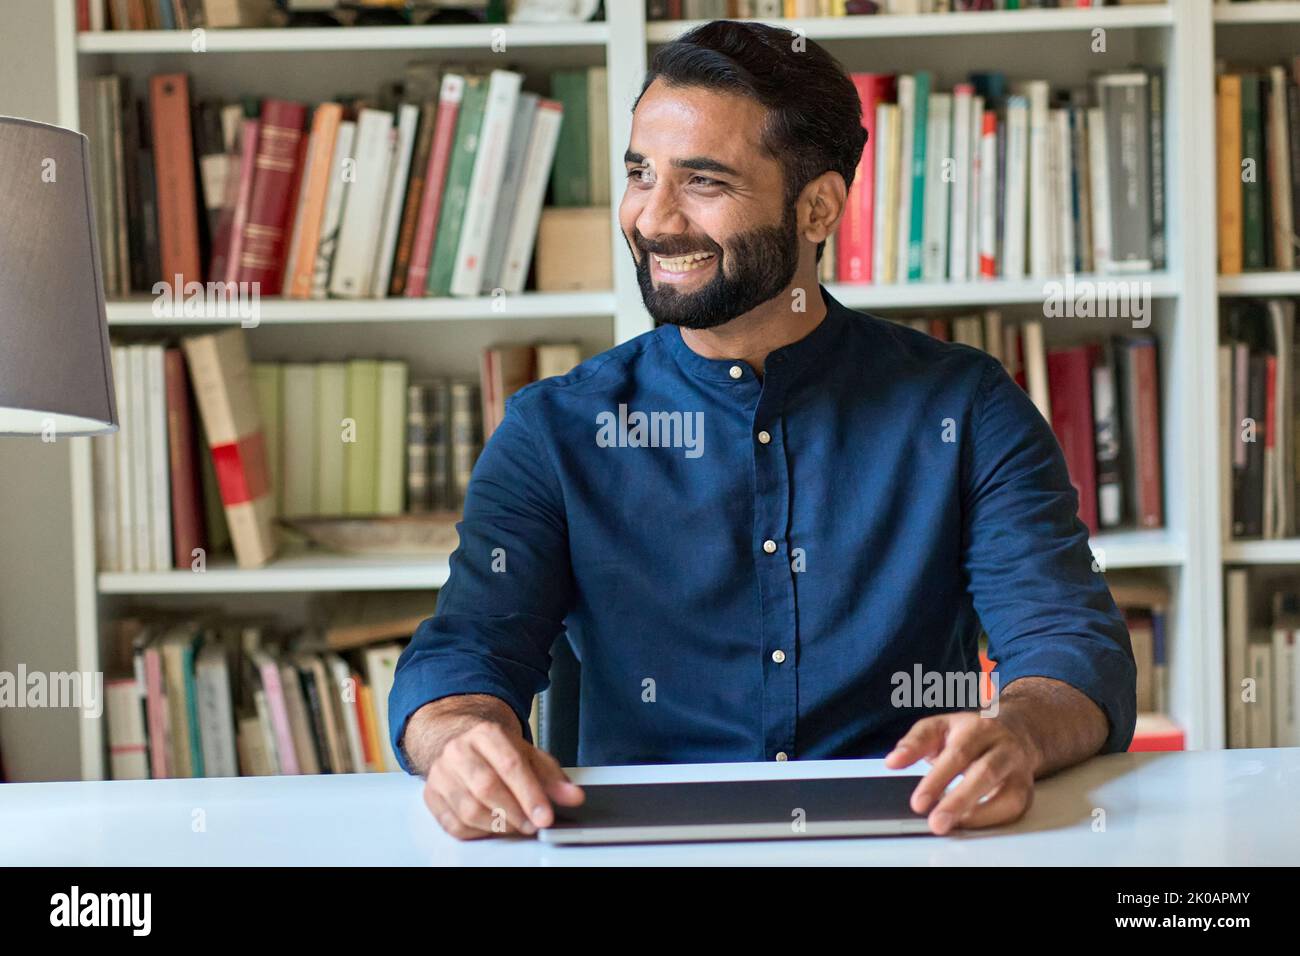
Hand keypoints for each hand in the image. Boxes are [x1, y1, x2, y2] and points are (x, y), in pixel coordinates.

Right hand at [423, 720, 584, 839]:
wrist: (462, 743)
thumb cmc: (497, 752)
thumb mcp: (529, 756)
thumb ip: (552, 778)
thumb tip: (573, 796)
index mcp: (486, 734)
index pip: (510, 765)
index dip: (530, 795)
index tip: (545, 816)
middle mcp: (459, 750)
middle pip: (487, 787)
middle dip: (515, 813)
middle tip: (532, 825)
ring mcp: (441, 773)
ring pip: (469, 809)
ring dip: (498, 825)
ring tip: (516, 826)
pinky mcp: (431, 795)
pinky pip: (454, 824)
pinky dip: (478, 832)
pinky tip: (493, 827)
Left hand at [884, 710, 1040, 834]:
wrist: (1017, 729)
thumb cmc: (971, 732)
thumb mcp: (940, 727)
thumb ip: (914, 742)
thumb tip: (892, 762)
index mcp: (978, 728)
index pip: (958, 754)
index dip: (937, 779)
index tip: (918, 803)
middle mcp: (1002, 747)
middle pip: (984, 773)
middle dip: (958, 801)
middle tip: (936, 823)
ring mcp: (1017, 769)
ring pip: (1005, 795)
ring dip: (978, 815)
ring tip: (951, 825)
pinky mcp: (1025, 789)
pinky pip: (1012, 809)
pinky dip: (990, 819)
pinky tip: (968, 822)